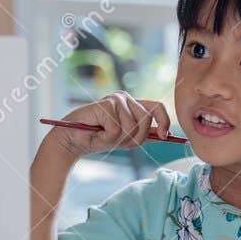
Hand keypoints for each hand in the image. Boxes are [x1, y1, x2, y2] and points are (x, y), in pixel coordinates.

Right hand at [44, 92, 172, 158]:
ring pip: (131, 128)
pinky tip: (96, 133)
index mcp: (133, 104)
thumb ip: (144, 134)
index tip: (164, 136)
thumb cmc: (98, 138)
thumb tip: (167, 135)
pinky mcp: (106, 105)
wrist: (73, 140)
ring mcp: (116, 100)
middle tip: (116, 140)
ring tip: (103, 135)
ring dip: (117, 140)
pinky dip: (106, 138)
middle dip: (133, 138)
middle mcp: (126, 98)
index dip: (164, 121)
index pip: (157, 107)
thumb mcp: (125, 138)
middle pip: (146, 121)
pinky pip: (116, 130)